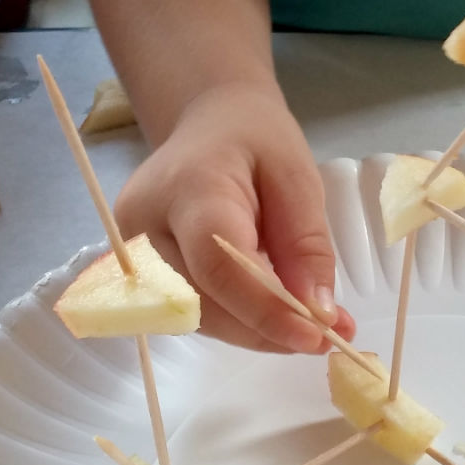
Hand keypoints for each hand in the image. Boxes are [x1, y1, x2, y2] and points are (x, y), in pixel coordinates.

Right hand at [114, 80, 355, 352]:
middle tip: (328, 337)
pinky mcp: (141, 278)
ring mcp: (135, 257)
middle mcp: (145, 228)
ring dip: (258, 333)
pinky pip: (197, 315)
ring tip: (312, 327)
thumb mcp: (297, 179)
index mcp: (187, 189)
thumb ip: (306, 246)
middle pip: (207, 303)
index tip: (317, 337)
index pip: (219, 265)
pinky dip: (242, 323)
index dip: (267, 310)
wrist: (208, 127)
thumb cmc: (255, 142)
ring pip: (201, 319)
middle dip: (269, 329)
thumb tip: (316, 313)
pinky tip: (279, 317)